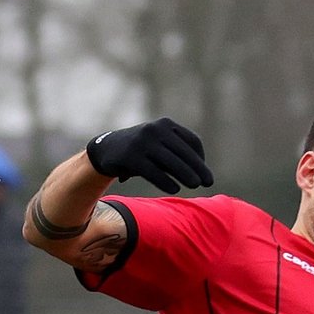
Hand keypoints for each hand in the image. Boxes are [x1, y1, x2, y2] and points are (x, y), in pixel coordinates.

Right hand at [85, 118, 212, 193]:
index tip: (203, 172)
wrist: (106, 149)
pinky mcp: (131, 157)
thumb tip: (199, 171)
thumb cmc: (139, 150)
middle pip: (183, 152)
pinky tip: (175, 189)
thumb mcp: (158, 144)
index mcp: (165, 124)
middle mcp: (155, 130)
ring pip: (170, 161)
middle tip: (208, 182)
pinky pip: (153, 171)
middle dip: (198, 168)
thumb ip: (176, 152)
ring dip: (186, 174)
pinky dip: (165, 181)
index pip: (191, 141)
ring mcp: (143, 142)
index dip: (200, 158)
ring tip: (195, 185)